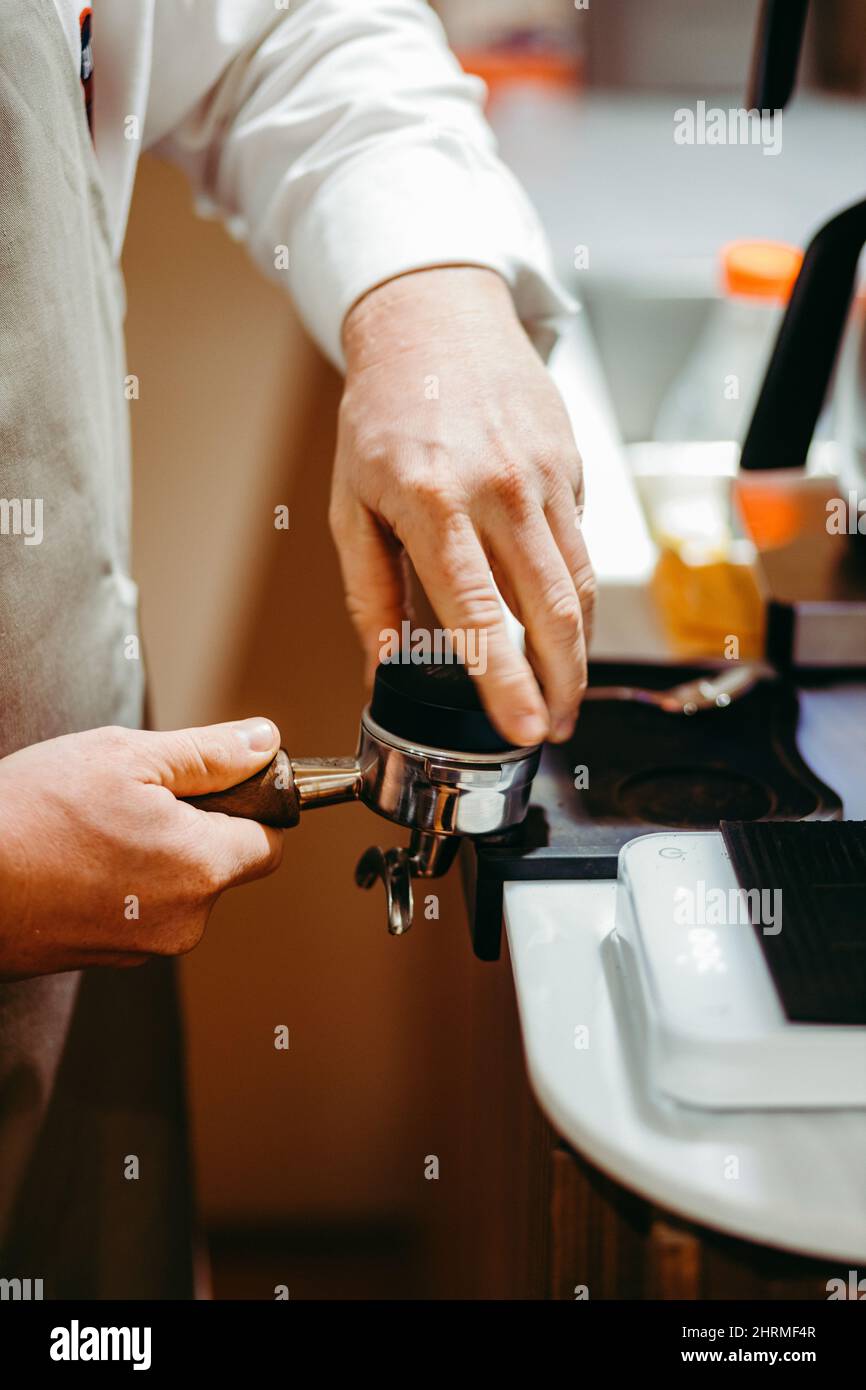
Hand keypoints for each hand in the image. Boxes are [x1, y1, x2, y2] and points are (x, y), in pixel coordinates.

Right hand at [0, 719, 283, 979]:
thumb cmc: (32, 813)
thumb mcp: (127, 757)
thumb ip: (208, 753)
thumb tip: (266, 743)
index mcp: (203, 869)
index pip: (268, 842)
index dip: (247, 806)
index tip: (209, 783)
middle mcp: (183, 921)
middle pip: (219, 867)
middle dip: (191, 829)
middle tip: (131, 797)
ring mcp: (139, 949)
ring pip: (173, 889)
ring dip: (150, 856)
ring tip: (89, 828)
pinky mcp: (99, 960)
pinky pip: (132, 913)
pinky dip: (115, 885)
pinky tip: (70, 859)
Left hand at [331, 266, 594, 745]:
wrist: (434, 321)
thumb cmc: (382, 417)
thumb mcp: (351, 504)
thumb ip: (368, 591)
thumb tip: (381, 668)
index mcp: (431, 502)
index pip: (478, 612)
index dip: (505, 680)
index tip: (523, 729)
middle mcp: (497, 489)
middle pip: (551, 609)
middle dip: (561, 685)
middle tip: (554, 730)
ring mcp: (542, 475)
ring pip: (580, 584)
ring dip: (580, 652)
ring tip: (566, 695)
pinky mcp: (569, 465)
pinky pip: (581, 546)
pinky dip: (578, 597)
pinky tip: (565, 630)